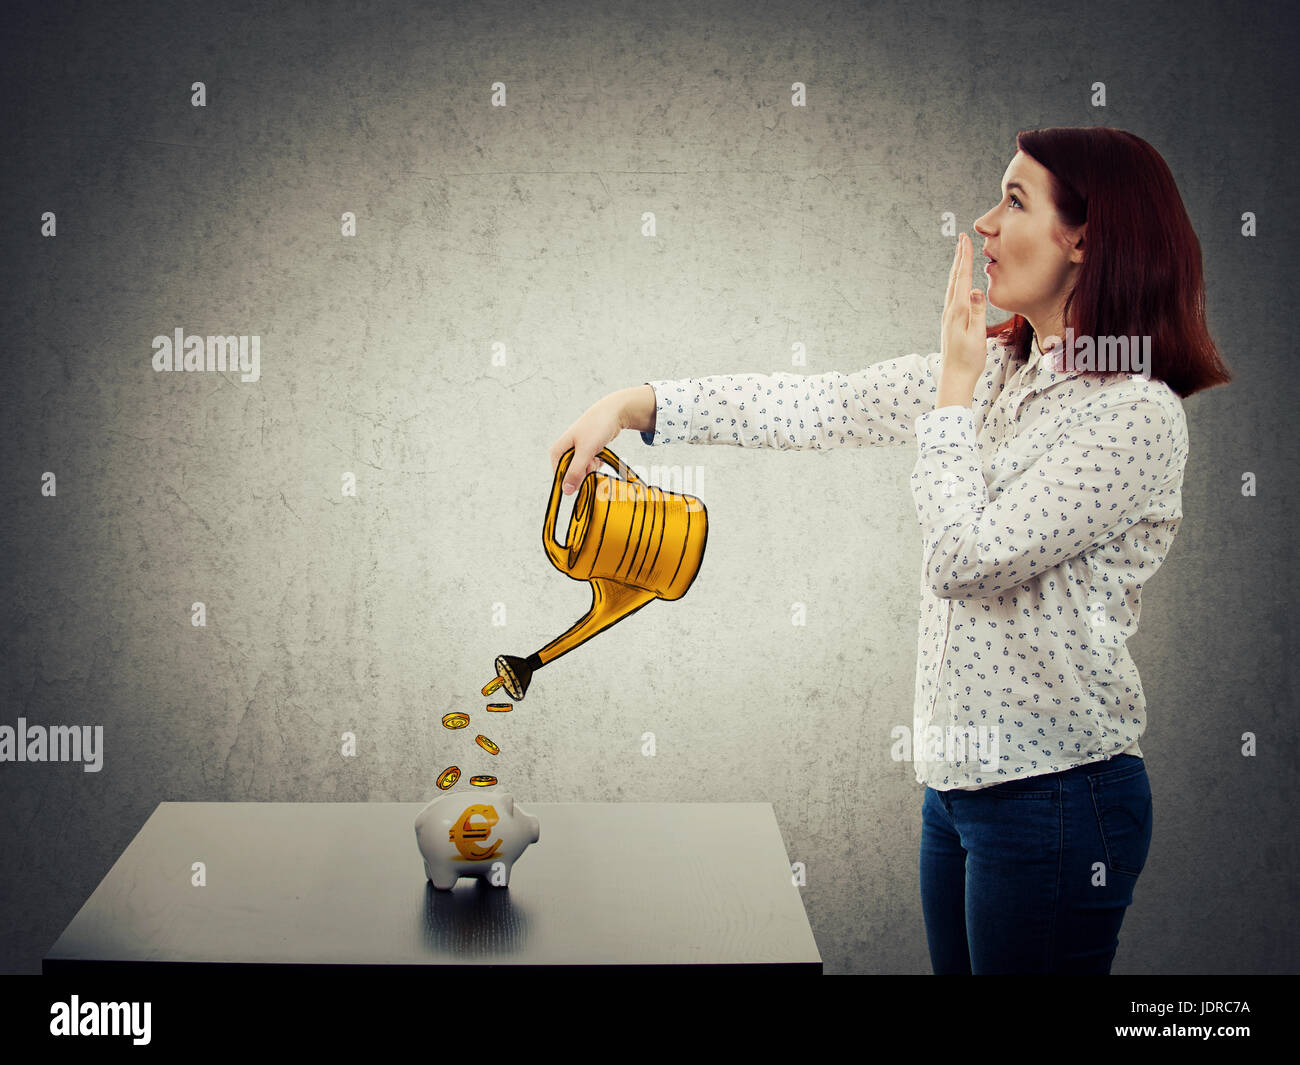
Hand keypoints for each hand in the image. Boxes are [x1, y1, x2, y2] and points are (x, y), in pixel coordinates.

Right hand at [548, 392, 625, 494]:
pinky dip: (596, 463)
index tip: (585, 473)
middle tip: (592, 459)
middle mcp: (564, 453)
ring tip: (596, 454)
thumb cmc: (596, 427)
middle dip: (585, 472)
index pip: (560, 477)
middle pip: (572, 476)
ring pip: (583, 472)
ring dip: (592, 467)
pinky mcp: (585, 453)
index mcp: (557, 452)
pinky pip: (590, 466)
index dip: (573, 479)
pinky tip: (599, 453)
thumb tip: (566, 490)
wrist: (612, 413)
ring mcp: (575, 453)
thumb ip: (576, 471)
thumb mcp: (585, 451)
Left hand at [938, 232, 986, 404]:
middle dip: (959, 257)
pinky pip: (953, 295)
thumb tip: (975, 289)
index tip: (966, 240)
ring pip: (953, 286)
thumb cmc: (970, 359)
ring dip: (957, 268)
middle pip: (955, 278)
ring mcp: (949, 317)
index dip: (965, 258)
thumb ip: (977, 312)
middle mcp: (950, 311)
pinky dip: (957, 282)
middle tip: (962, 239)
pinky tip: (959, 282)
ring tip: (961, 254)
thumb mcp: (978, 335)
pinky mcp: (950, 322)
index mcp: (958, 312)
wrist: (956, 377)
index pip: (962, 279)